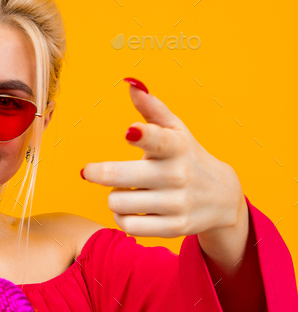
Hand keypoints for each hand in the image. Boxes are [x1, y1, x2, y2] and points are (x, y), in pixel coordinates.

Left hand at [81, 78, 247, 244]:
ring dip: (114, 197)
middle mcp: (177, 175)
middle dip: (98, 173)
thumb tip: (131, 83)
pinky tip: (128, 209)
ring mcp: (175, 204)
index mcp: (176, 147)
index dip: (142, 135)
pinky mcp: (172, 228)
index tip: (129, 133)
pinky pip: (128, 225)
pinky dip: (121, 217)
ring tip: (123, 191)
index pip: (158, 140)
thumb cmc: (188, 157)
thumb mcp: (176, 130)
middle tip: (89, 171)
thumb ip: (152, 109)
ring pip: (118, 202)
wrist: (221, 198)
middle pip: (120, 177)